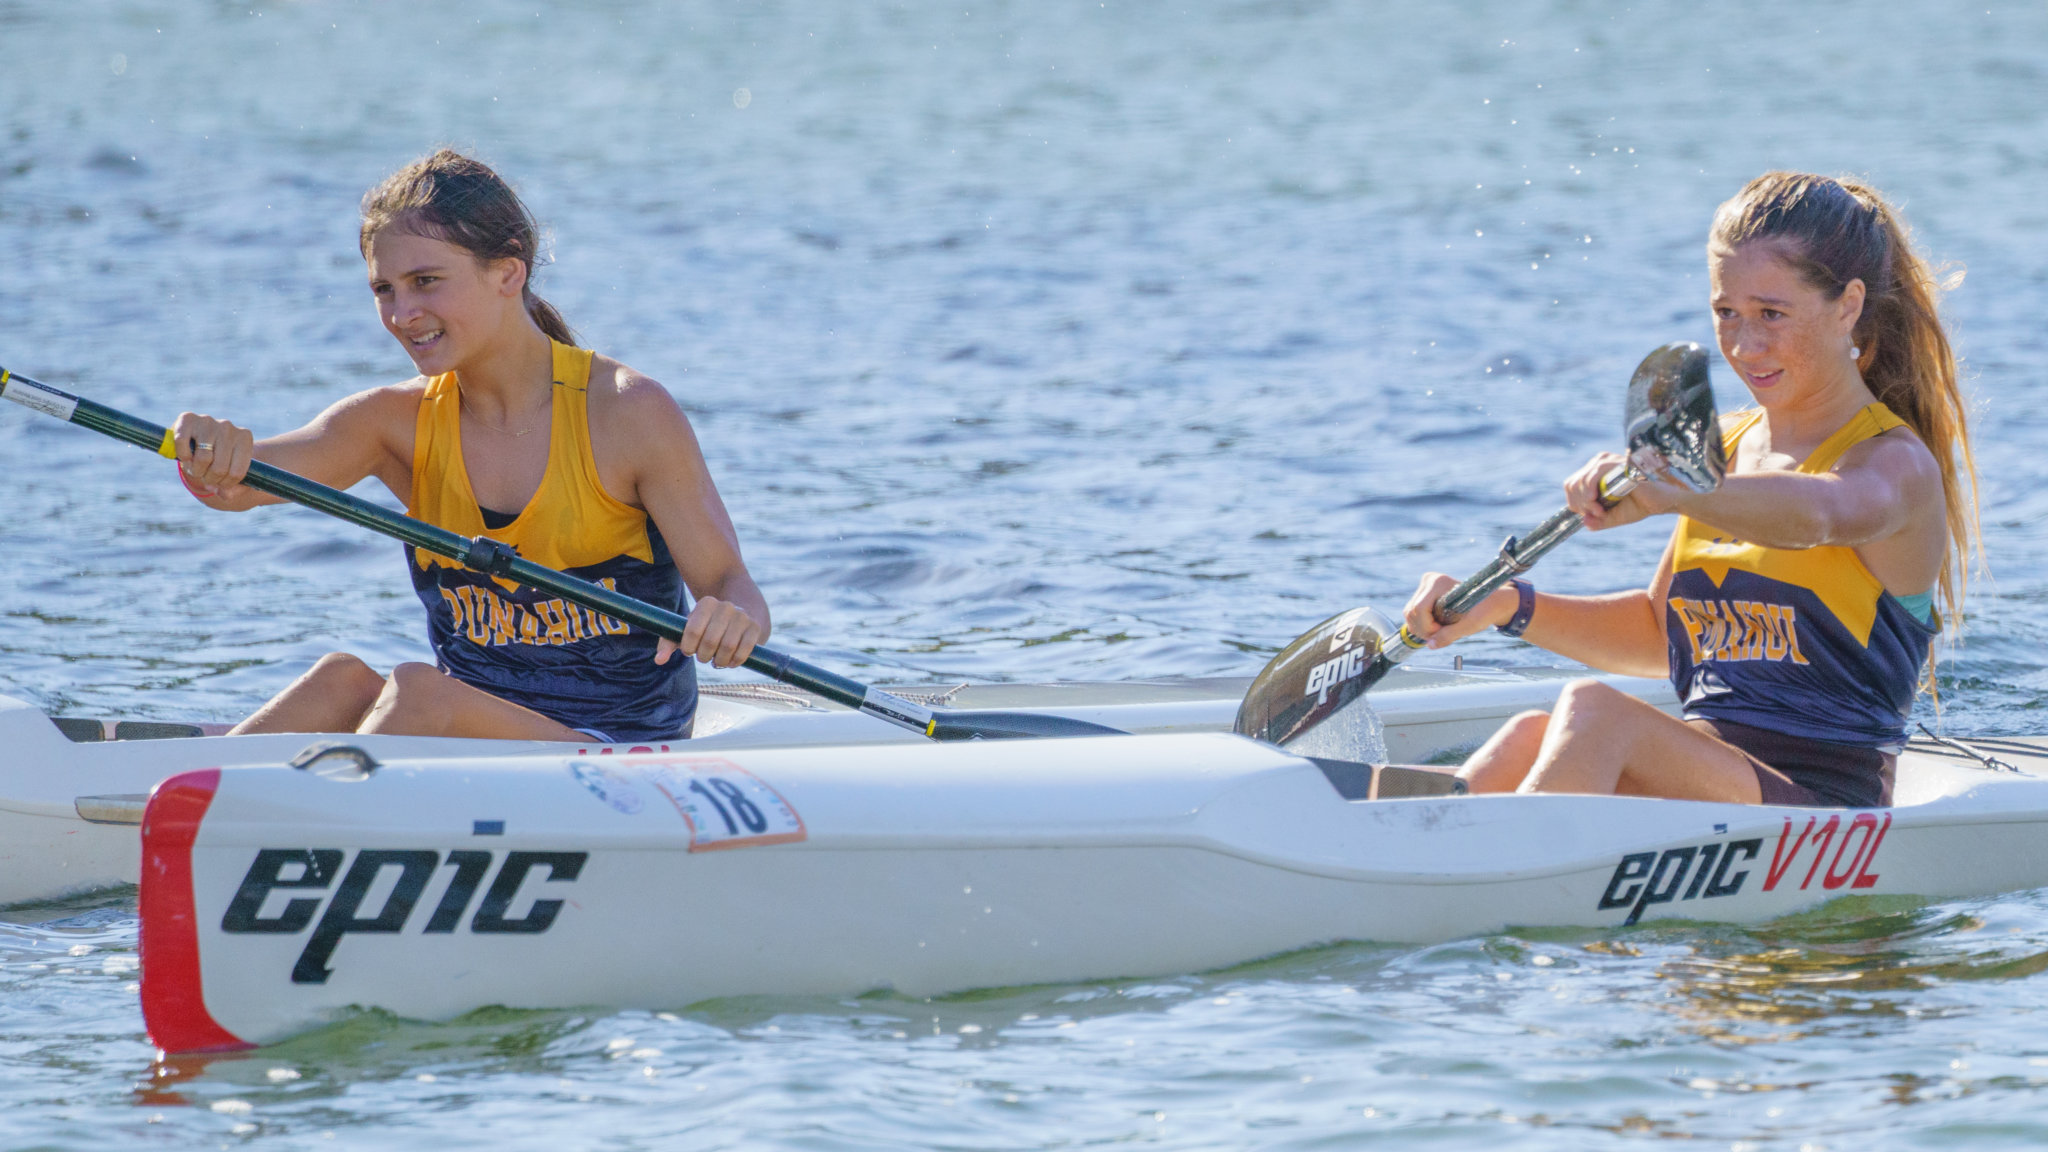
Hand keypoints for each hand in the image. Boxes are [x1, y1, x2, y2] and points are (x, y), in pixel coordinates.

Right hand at [169, 412, 254, 498]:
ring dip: (195, 470)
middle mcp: (228, 427)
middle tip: (205, 476)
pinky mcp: (188, 419)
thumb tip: (224, 494)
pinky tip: (186, 456)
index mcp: (245, 439)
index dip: (225, 485)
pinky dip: (183, 456)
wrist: (203, 438)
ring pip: (203, 459)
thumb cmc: (222, 458)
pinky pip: (182, 444)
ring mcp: (209, 421)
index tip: (220, 484)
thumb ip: (234, 488)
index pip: (236, 473)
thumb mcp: (233, 473)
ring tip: (196, 467)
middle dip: (209, 479)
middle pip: (219, 468)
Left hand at [662, 595, 762, 667]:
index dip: (688, 647)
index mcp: (707, 603)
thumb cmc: (710, 625)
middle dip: (703, 656)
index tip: (689, 650)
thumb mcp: (689, 629)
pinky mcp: (755, 628)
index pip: (692, 630)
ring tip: (716, 661)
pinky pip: (744, 651)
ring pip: (727, 647)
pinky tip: (730, 661)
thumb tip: (659, 660)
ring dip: (719, 661)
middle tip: (703, 657)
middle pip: (709, 641)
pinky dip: (735, 661)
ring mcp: (742, 617)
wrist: (745, 611)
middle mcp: (726, 606)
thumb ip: (670, 642)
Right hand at [1402, 571, 1519, 649]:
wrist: (1491, 601)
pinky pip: (1413, 613)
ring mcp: (1425, 586)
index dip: (1427, 627)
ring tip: (1441, 631)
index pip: (1419, 609)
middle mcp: (1429, 580)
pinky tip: (1437, 626)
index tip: (1441, 632)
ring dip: (1422, 628)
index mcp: (1438, 583)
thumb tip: (1429, 645)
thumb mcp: (1469, 626)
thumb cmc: (1484, 610)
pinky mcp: (1424, 593)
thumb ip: (1448, 635)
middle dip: (1424, 629)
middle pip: (1411, 612)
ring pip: (1410, 614)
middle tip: (1441, 635)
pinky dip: (1422, 625)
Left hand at [1564, 450, 1680, 531]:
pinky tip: (1596, 501)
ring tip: (1601, 510)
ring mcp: (1611, 461)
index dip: (1575, 502)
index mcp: (1596, 473)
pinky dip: (1591, 489)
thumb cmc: (1641, 505)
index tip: (1590, 514)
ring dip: (1586, 500)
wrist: (1664, 501)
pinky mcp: (1620, 463)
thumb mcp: (1614, 517)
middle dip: (1580, 503)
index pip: (1571, 484)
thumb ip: (1598, 521)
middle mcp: (1601, 463)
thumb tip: (1583, 522)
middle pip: (1573, 483)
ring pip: (1582, 479)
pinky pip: (1596, 472)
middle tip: (1597, 514)